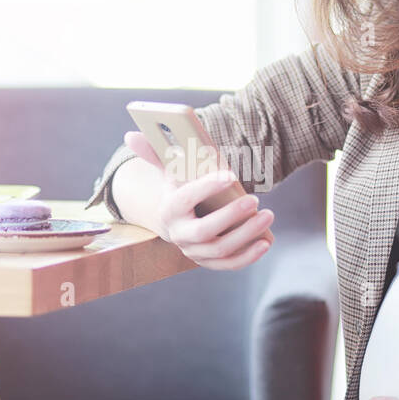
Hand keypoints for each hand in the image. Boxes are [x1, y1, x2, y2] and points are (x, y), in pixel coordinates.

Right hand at [124, 130, 274, 271]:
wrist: (180, 220)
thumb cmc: (181, 188)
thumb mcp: (170, 170)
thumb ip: (157, 152)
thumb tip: (130, 135)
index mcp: (169, 209)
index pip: (186, 199)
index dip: (207, 187)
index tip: (230, 174)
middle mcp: (179, 235)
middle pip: (205, 231)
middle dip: (231, 216)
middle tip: (255, 200)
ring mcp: (194, 252)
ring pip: (221, 249)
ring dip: (247, 234)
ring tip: (268, 214)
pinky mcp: (208, 262)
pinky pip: (229, 264)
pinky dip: (249, 256)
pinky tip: (266, 242)